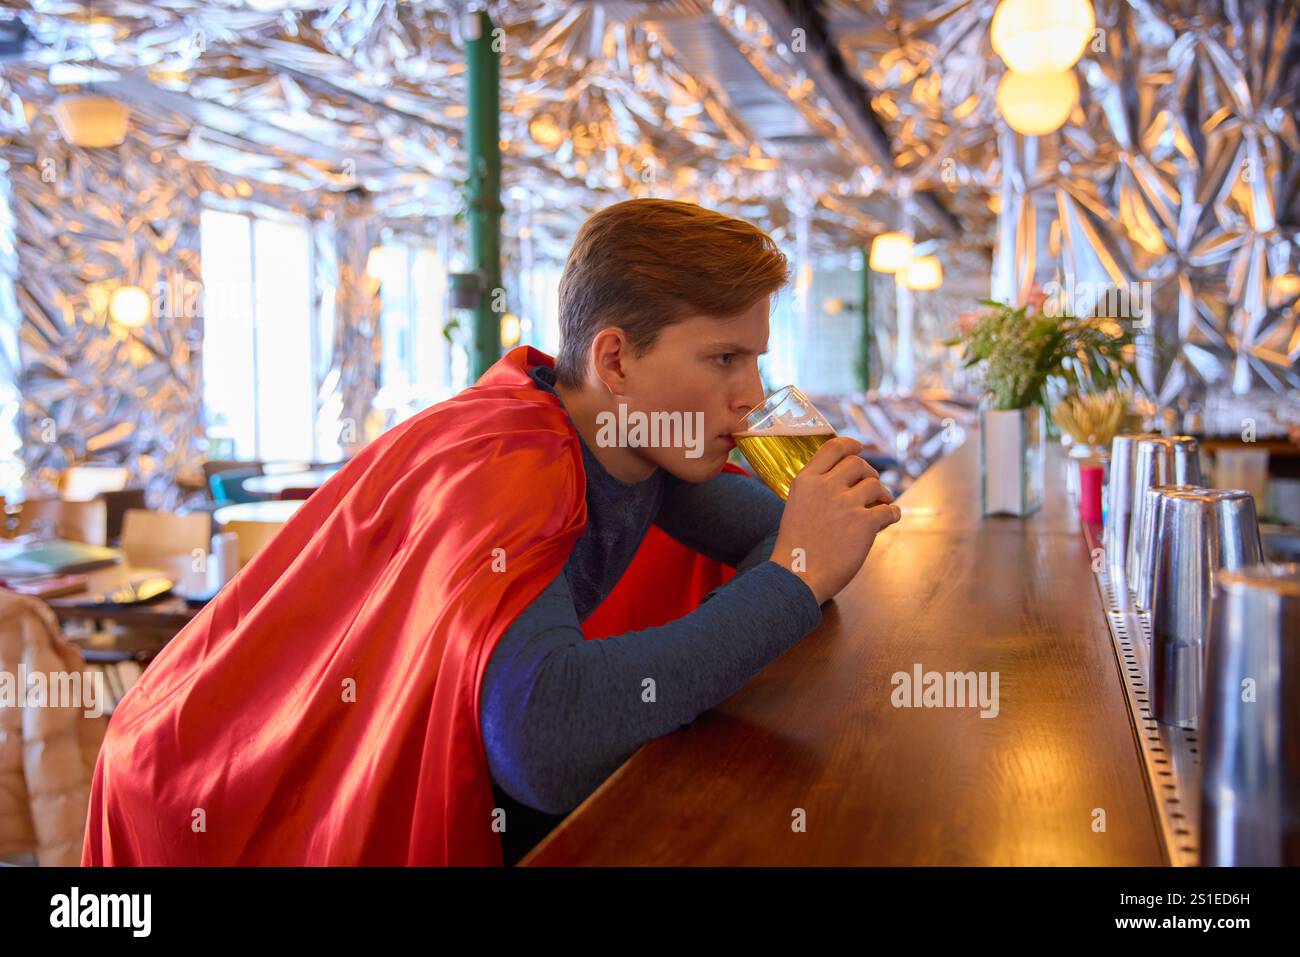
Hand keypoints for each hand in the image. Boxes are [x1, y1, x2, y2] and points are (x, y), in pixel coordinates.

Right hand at [769, 436, 900, 604]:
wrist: (797, 576)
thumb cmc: (795, 547)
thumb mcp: (796, 507)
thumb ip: (815, 491)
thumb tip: (842, 483)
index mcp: (806, 481)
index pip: (833, 447)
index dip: (851, 445)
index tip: (859, 447)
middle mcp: (826, 487)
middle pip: (858, 464)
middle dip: (869, 472)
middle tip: (871, 484)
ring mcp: (846, 504)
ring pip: (875, 485)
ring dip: (883, 493)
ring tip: (883, 502)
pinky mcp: (864, 524)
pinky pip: (888, 510)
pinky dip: (893, 513)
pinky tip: (891, 517)